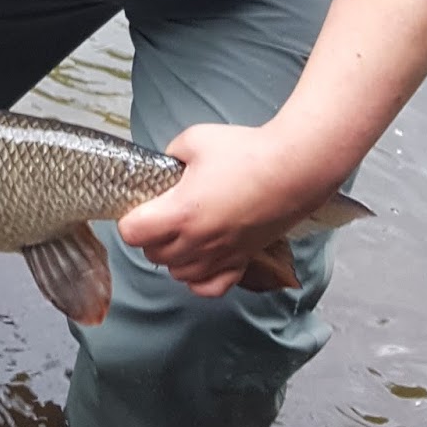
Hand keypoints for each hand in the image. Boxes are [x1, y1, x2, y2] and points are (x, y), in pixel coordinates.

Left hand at [117, 123, 337, 297]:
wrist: (295, 167)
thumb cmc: (246, 151)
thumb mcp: (194, 140)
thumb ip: (170, 154)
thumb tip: (164, 167)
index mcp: (180, 212)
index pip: (131, 234)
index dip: (131, 219)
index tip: (142, 206)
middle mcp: (197, 241)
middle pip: (152, 255)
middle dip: (150, 236)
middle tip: (162, 214)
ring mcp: (221, 254)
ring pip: (177, 273)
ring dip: (172, 256)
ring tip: (183, 232)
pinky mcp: (242, 259)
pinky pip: (210, 287)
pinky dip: (199, 278)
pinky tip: (201, 258)